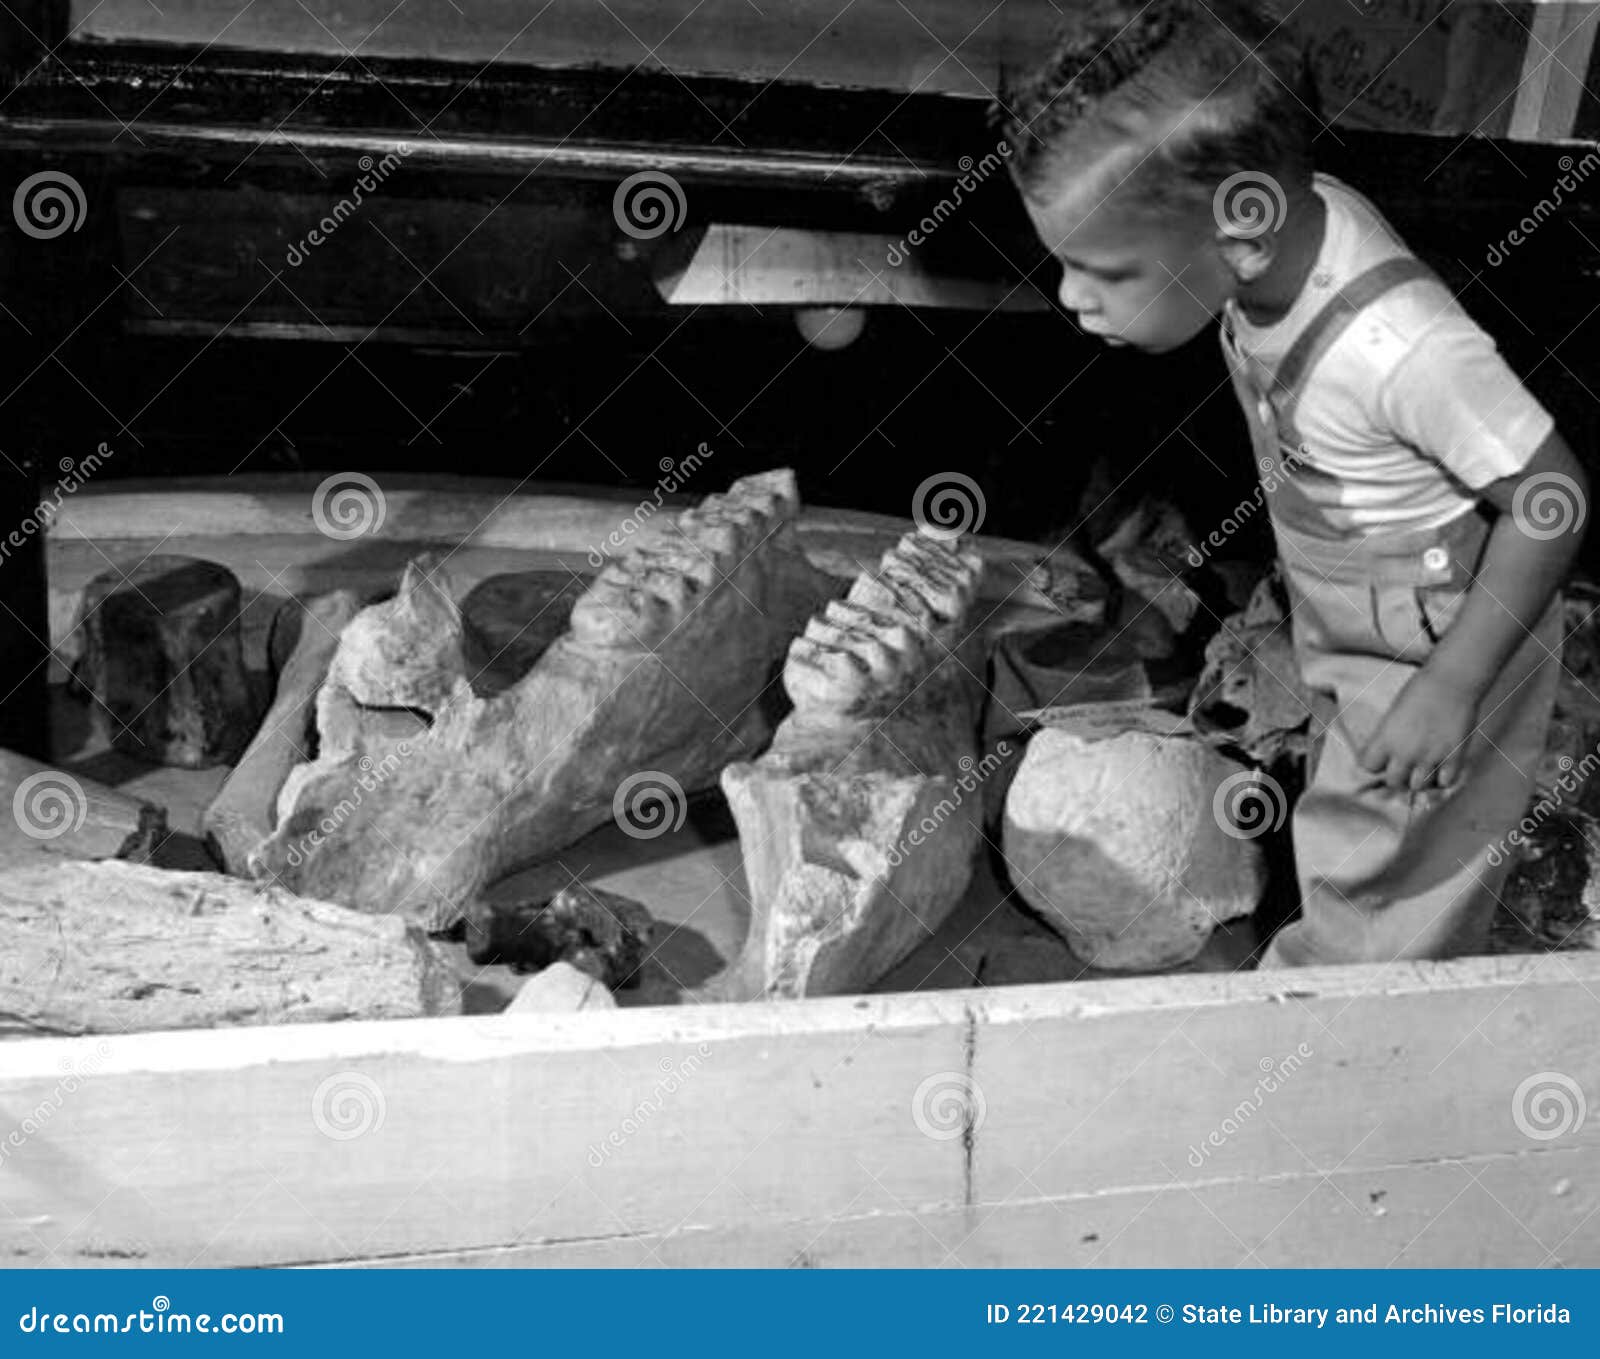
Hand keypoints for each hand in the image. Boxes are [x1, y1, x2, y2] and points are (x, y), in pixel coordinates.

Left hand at [1357, 670, 1479, 791]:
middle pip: (1393, 782)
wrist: (1452, 681)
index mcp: (1385, 739)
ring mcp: (1430, 757)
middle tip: (1403, 766)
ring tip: (1422, 768)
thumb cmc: (1420, 690)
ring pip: (1418, 786)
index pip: (1368, 766)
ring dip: (1419, 779)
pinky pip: (1445, 783)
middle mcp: (1405, 752)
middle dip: (1396, 775)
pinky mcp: (1454, 757)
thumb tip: (1387, 754)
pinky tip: (1442, 768)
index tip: (1380, 759)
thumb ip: (1388, 736)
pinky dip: (1443, 779)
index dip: (1374, 764)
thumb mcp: (1393, 713)